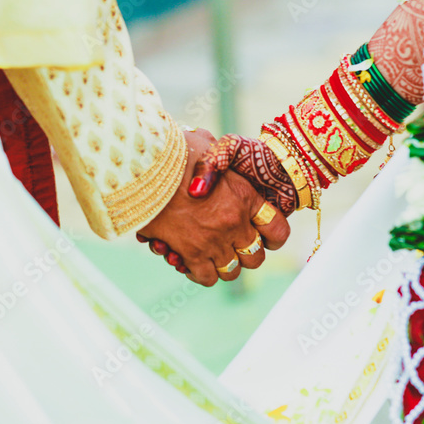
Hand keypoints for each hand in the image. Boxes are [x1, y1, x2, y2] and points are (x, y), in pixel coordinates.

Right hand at [136, 129, 290, 286]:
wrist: (146, 168)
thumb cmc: (171, 153)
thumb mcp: (203, 145)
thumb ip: (214, 154)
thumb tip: (211, 148)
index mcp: (244, 195)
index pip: (277, 228)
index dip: (272, 237)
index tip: (261, 237)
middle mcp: (235, 221)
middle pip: (255, 255)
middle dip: (244, 254)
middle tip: (228, 247)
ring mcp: (215, 240)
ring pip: (232, 271)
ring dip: (221, 265)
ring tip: (207, 256)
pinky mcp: (192, 254)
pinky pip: (207, 277)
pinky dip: (199, 273)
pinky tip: (188, 262)